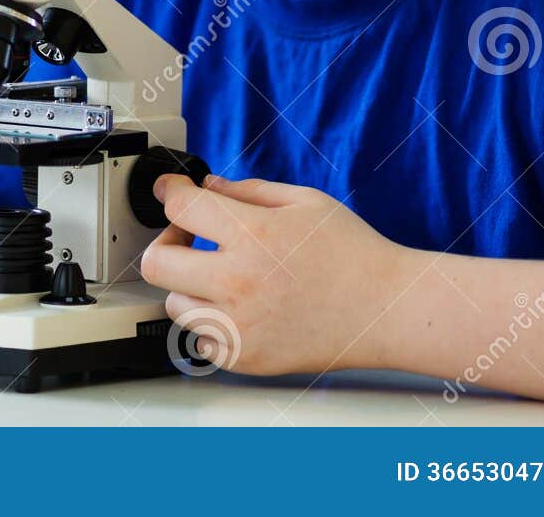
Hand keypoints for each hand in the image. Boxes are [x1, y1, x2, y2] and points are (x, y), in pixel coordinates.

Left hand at [139, 173, 408, 375]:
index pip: (181, 208)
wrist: (385, 310)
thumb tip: (208, 186)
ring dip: (188, 285)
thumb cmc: (353, 253)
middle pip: (157, 263)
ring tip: (220, 277)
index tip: (169, 192)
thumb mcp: (304, 201)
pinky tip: (237, 309)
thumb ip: (248, 190)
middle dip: (167, 242)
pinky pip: (201, 340)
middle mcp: (238, 283)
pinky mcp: (246, 358)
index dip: (169, 192)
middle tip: (189, 238)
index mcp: (253, 235)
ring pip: (174, 305)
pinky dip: (210, 324)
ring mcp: (240, 326)